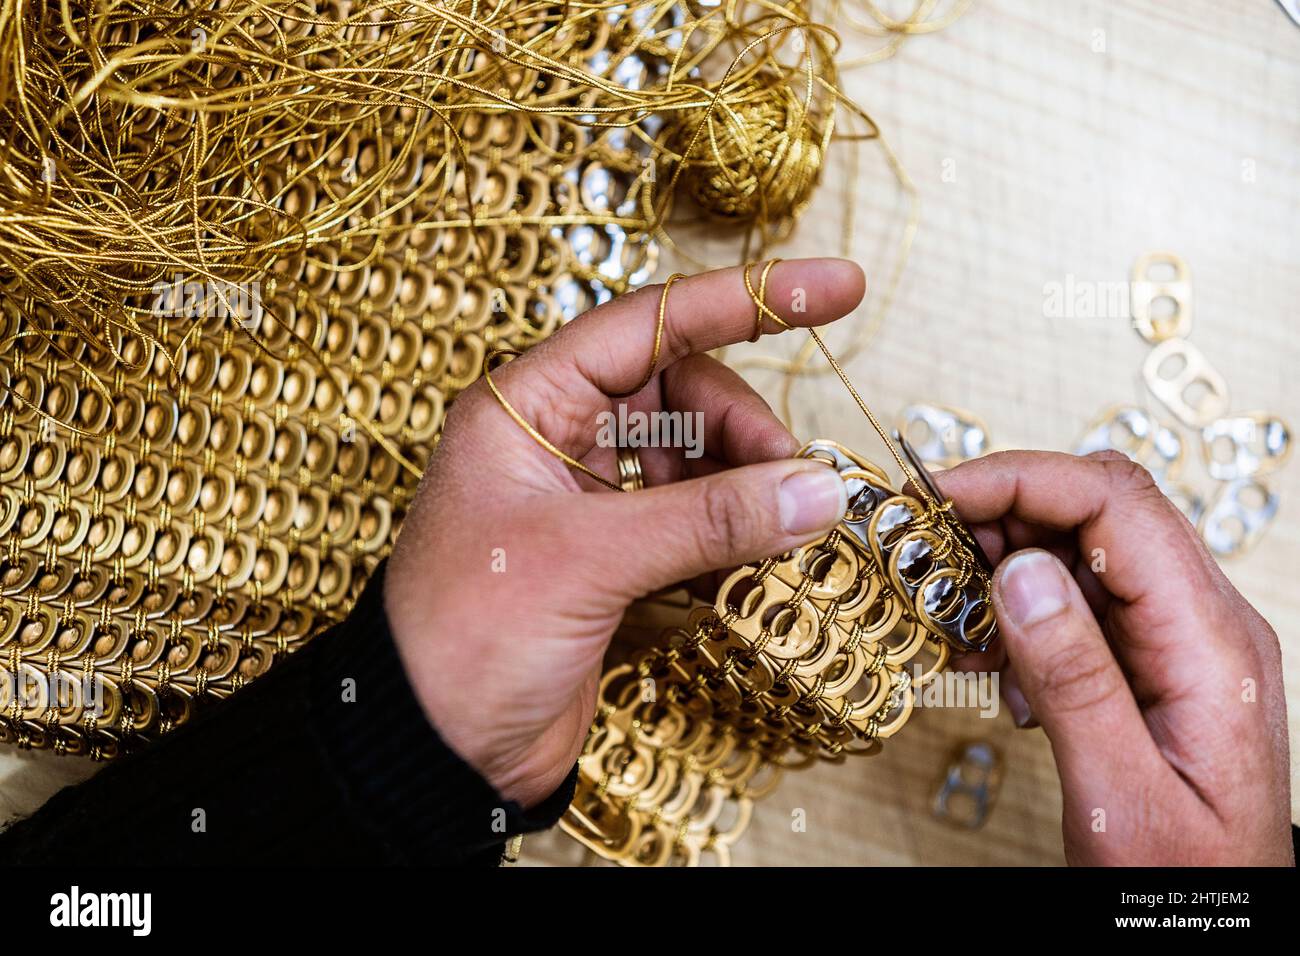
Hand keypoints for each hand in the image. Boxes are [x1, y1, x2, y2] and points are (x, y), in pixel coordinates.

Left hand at [383, 259, 862, 806]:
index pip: (649, 323)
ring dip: (747, 488)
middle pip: (685, 394)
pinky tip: (754, 565)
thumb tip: (817, 489)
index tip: (837, 287)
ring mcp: (589, 503)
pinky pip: (695, 524)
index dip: (747, 299)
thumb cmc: (467, 638)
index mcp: (527, 407)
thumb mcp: (586, 562)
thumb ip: (707, 520)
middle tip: (793, 482)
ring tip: (783, 529)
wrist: (429, 753)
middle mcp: (559, 442)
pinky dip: (733, 537)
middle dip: (746, 428)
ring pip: (697, 462)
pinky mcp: (614, 563)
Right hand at [940, 450, 1292, 864]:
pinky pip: (1080, 605)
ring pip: (1083, 552)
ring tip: (949, 615)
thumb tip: (1020, 571)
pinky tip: (989, 661)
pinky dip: (1020, 613)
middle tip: (926, 549)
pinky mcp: (1153, 663)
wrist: (1222, 927)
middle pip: (1100, 511)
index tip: (938, 497)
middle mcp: (1204, 623)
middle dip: (1004, 513)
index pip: (1117, 504)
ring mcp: (1180, 641)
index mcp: (1210, 642)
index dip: (1021, 480)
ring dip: (1004, 567)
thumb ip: (1074, 680)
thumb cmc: (1187, 884)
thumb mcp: (1119, 797)